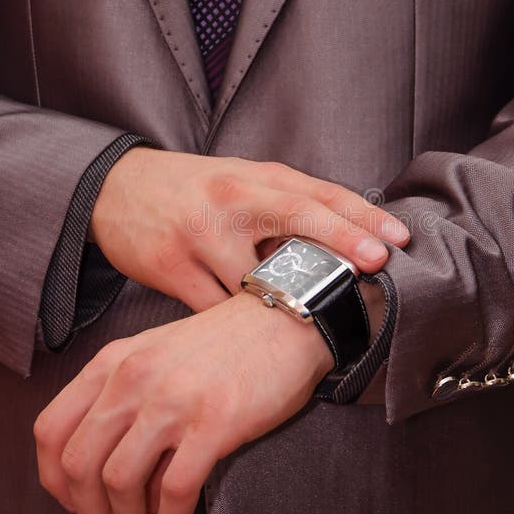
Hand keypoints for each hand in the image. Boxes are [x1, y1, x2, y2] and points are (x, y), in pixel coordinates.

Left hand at [34, 289, 359, 513]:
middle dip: (91, 510)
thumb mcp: (156, 351)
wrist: (284, 320)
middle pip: (79, 465)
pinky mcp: (214, 423)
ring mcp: (172, 401)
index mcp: (114, 361)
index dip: (55, 479)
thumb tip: (103, 458)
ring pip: (120, 483)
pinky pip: (175, 490)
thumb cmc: (225, 342)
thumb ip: (121, 390)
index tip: (77, 501)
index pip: (50, 431)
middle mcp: (133, 379)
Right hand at [89, 148, 408, 310]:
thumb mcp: (241, 181)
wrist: (116, 188)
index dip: (361, 216)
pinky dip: (238, 323)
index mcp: (256, 178)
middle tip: (378, 263)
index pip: (319, 193)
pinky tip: (254, 335)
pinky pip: (216, 308)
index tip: (397, 239)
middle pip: (298, 217)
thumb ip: (288, 204)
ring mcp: (200, 233)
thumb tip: (349, 240)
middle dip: (342, 241)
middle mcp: (232, 200)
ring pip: (257, 278)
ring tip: (313, 317)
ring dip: (287, 300)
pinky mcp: (170, 266)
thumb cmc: (195, 189)